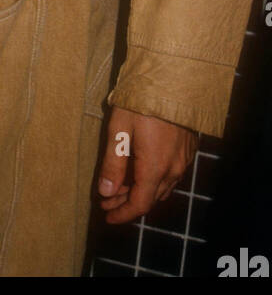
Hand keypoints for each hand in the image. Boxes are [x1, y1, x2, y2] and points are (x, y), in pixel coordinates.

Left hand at [97, 106, 197, 223]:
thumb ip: (113, 163)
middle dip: (127, 202)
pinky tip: (139, 170)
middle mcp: (173, 169)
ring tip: (118, 186)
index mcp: (155, 167)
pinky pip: (171, 174)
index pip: (140, 204)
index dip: (123, 214)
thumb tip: (106, 192)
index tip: (107, 217)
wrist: (174, 77)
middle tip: (106, 200)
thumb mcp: (119, 129)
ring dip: (140, 191)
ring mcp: (184, 159)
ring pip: (162, 187)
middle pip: (150, 197)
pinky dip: (153, 179)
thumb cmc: (141, 100)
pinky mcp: (187, 148)